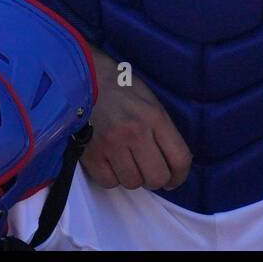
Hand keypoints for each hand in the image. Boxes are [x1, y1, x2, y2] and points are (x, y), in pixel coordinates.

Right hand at [81, 45, 192, 190]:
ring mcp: (112, 145)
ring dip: (133, 177)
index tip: (174, 179)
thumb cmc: (120, 88)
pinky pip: (109, 182)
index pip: (180, 159)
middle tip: (149, 172)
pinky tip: (110, 164)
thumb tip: (172, 160)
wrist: (82, 79)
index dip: (180, 176)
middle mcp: (136, 132)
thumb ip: (162, 130)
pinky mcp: (90, 154)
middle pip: (157, 177)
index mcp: (155, 117)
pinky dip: (112, 178)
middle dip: (156, 180)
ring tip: (127, 163)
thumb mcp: (150, 101)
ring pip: (132, 182)